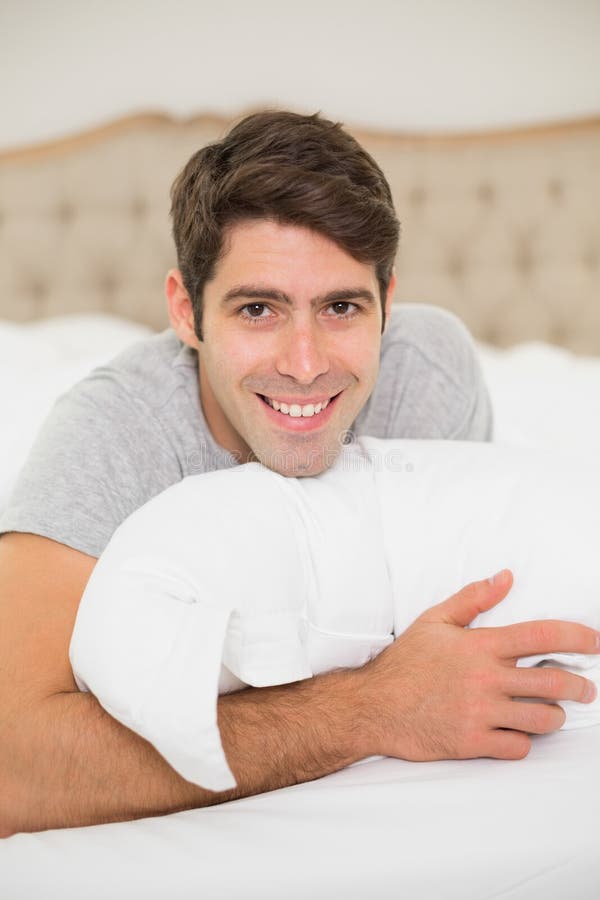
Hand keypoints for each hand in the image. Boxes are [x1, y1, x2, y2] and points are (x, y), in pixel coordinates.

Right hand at [358, 569, 598, 760]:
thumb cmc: (405, 663)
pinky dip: (524, 742)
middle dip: (580, 686)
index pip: (540, 635)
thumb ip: (472, 599)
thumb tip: (505, 577)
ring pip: (542, 719)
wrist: (374, 706)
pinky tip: (517, 734)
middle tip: (586, 688)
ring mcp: (480, 713)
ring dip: (554, 716)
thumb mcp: (434, 621)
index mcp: (479, 646)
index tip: (595, 642)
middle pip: (553, 682)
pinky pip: (518, 747)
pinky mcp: (473, 743)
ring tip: (551, 712)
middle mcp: (485, 679)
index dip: (576, 637)